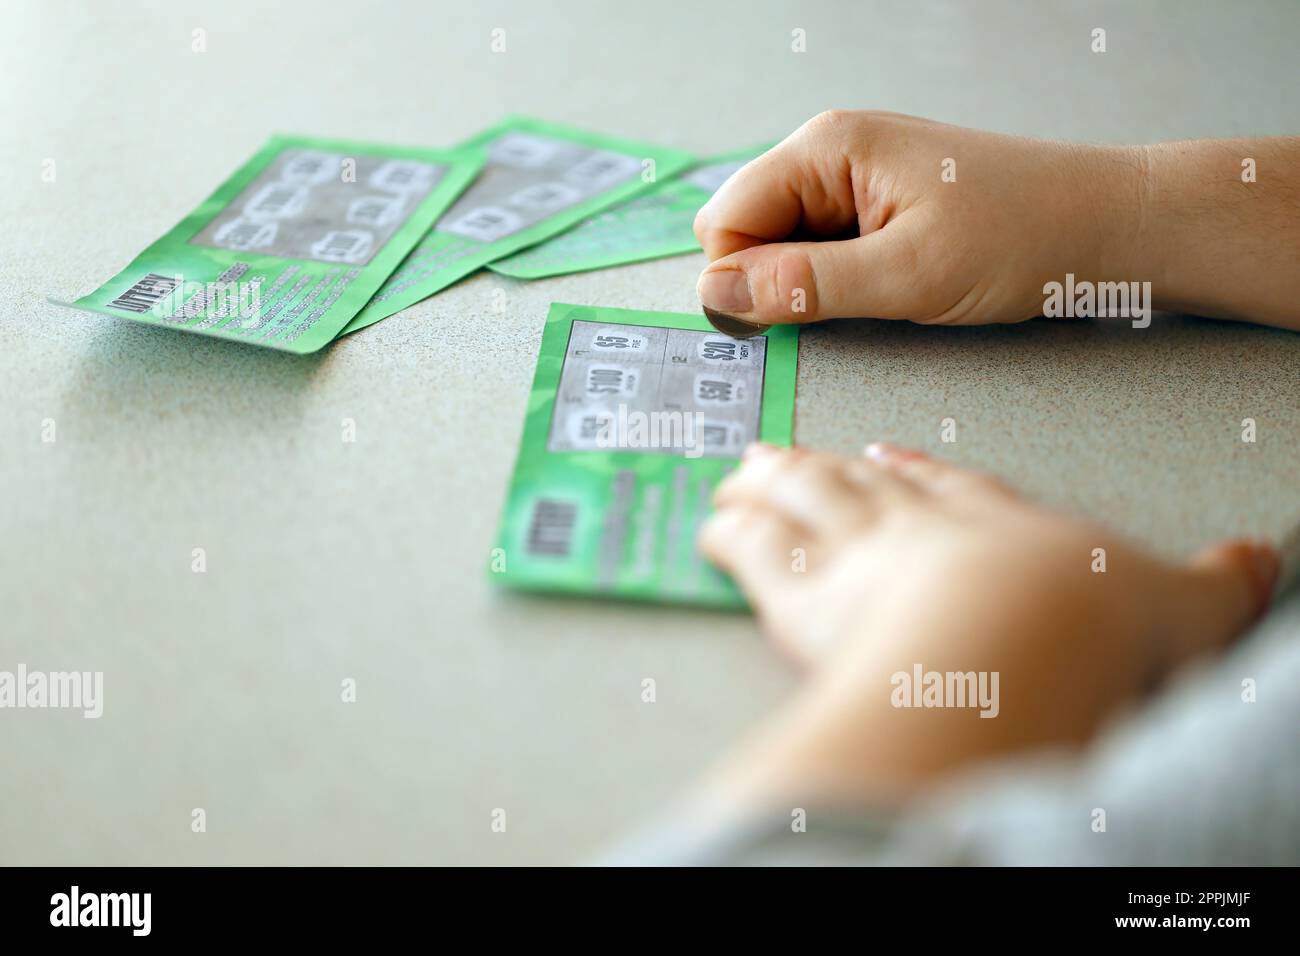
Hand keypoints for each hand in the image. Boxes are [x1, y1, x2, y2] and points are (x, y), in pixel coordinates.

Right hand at [694, 111, 1299, 330]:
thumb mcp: (906, 275)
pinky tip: (884, 284)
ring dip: (808, 282)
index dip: (738, 280)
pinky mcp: (872, 203)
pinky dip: (835, 278)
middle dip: (772, 279)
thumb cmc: (1022, 236)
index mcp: (828, 148)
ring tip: (878, 291)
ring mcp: (851, 176)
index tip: (778, 322)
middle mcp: (830, 152)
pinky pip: (818, 246)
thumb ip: (804, 286)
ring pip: (779, 243)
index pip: (725, 219)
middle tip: (842, 306)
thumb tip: (718, 294)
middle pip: (745, 229)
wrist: (1104, 225)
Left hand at [694, 443, 1278, 804]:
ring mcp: (858, 548)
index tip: (889, 459)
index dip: (917, 474)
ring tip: (742, 473)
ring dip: (768, 487)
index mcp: (996, 520)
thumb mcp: (1182, 598)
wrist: (1021, 635)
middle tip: (787, 453)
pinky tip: (709, 527)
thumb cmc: (1091, 616)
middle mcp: (920, 523)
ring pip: (800, 502)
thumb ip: (1215, 579)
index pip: (949, 486)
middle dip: (823, 469)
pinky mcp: (803, 586)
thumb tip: (1260, 560)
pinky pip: (752, 550)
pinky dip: (728, 534)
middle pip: (860, 485)